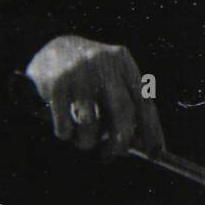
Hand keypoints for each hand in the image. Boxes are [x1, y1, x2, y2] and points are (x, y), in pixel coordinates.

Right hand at [25, 34, 163, 156]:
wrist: (49, 50)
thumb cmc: (89, 74)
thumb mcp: (111, 78)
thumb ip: (126, 103)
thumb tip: (141, 143)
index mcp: (122, 61)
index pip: (144, 100)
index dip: (151, 130)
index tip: (154, 152)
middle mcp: (103, 63)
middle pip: (123, 111)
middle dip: (120, 141)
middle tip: (111, 154)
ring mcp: (78, 73)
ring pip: (90, 123)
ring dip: (87, 141)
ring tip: (82, 139)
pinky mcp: (56, 84)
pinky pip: (65, 126)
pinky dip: (66, 135)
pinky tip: (65, 129)